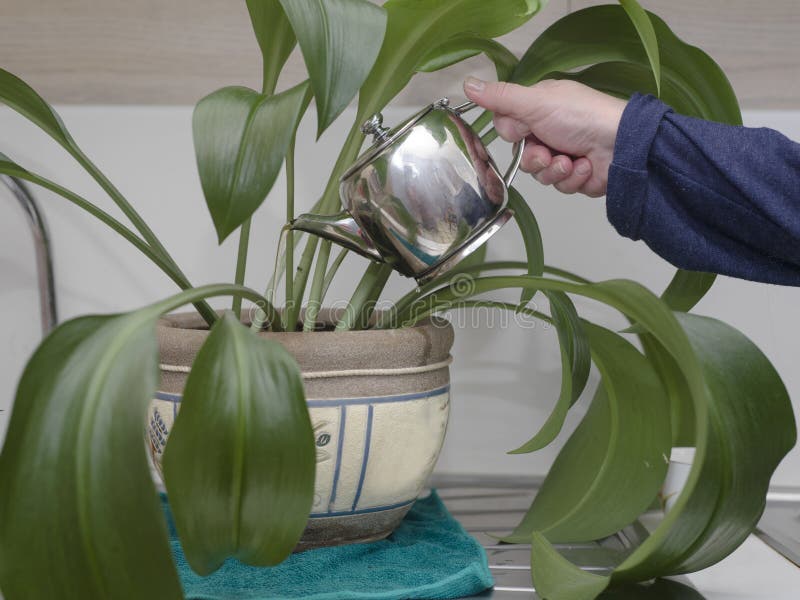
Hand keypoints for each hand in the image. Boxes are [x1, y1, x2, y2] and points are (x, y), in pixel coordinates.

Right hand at [463, 77, 625, 196]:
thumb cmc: (580, 116)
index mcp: (540, 110)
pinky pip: (561, 187)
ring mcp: (565, 155)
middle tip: (549, 152)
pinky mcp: (577, 177)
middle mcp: (550, 132)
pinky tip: (585, 167)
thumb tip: (466, 84)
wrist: (622, 144)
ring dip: (555, 170)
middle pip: (523, 157)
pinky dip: (573, 178)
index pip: (508, 128)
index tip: (525, 130)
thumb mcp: (535, 102)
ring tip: (572, 161)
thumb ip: (500, 97)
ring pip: (540, 175)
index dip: (513, 134)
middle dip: (536, 159)